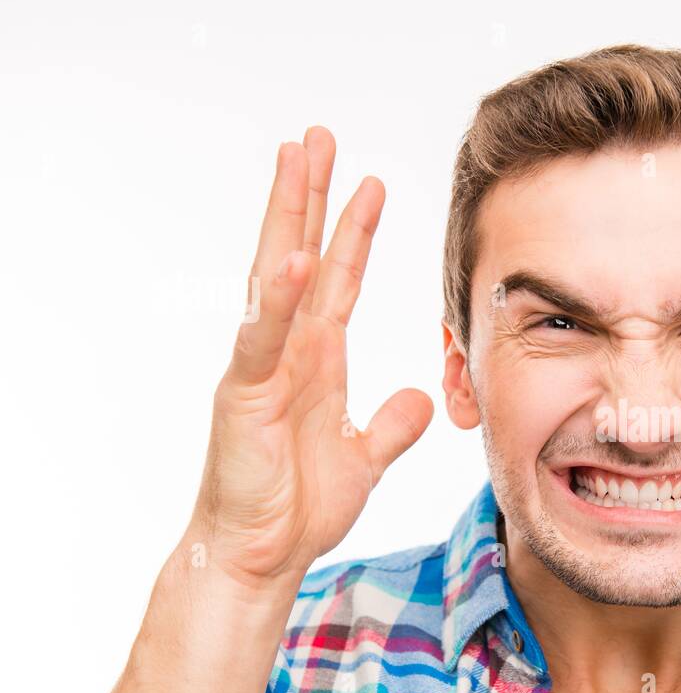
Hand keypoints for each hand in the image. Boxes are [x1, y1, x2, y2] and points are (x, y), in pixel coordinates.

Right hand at [189, 127, 432, 590]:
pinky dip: (280, 299)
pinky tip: (296, 257)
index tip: (371, 184)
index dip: (354, 232)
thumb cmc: (299, 507)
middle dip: (312, 196)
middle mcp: (287, 352)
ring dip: (290, 216)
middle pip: (302, 257)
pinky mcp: (245, 396)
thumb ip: (393, 425)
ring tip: (298, 158)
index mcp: (316, 360)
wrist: (263, 556)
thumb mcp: (365, 458)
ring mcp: (262, 368)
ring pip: (277, 277)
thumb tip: (423, 398)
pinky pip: (263, 339)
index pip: (338, 280)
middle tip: (320, 136)